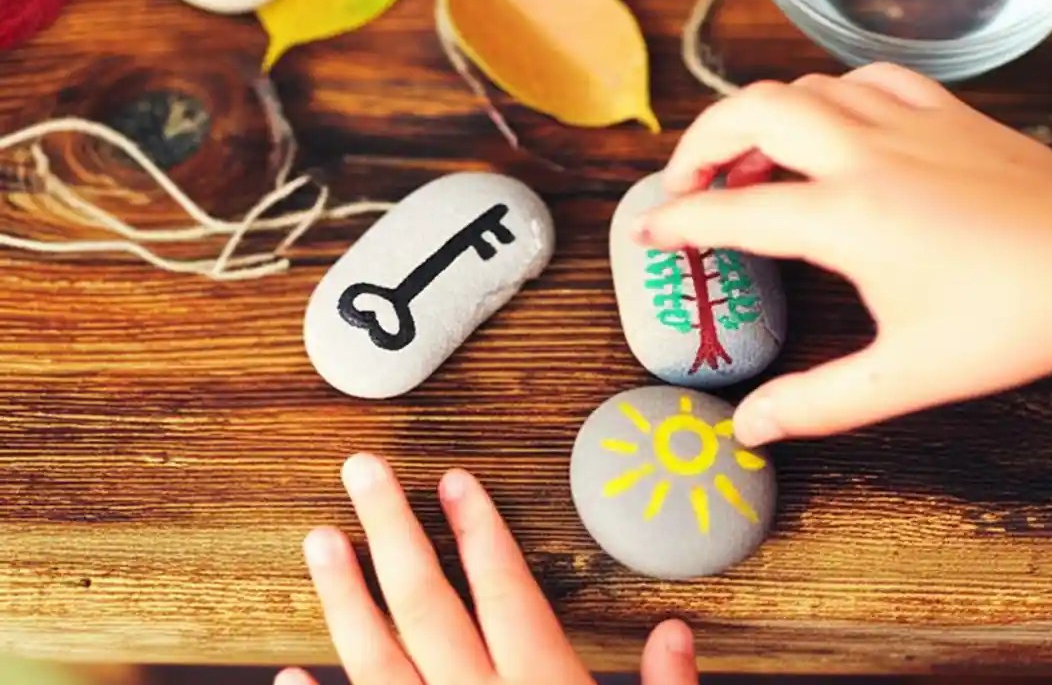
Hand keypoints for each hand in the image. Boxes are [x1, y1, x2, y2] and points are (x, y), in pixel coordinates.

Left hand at [276, 453, 697, 684]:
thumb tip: (674, 634)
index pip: (508, 595)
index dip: (481, 533)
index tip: (454, 483)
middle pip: (429, 608)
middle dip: (394, 534)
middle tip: (361, 474)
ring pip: (377, 662)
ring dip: (344, 599)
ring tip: (320, 541)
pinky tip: (290, 679)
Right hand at [636, 63, 1051, 444]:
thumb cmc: (1013, 319)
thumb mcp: (905, 376)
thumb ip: (815, 403)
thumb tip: (749, 429)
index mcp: (848, 219)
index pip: (732, 213)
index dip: (676, 225)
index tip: (647, 235)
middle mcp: (865, 155)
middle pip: (751, 112)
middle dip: (700, 144)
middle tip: (685, 187)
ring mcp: (906, 124)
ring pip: (803, 88)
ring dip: (758, 119)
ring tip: (747, 166)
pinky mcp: (943, 112)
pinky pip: (862, 81)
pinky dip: (824, 98)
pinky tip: (828, 133)